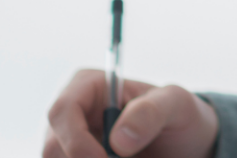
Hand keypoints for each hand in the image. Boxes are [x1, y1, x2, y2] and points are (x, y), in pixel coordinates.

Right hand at [44, 69, 219, 157]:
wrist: (183, 143)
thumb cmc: (177, 114)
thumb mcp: (176, 104)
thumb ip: (151, 112)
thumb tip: (118, 140)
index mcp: (87, 86)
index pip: (62, 111)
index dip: (75, 140)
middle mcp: (70, 115)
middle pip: (53, 147)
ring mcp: (68, 142)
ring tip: (133, 157)